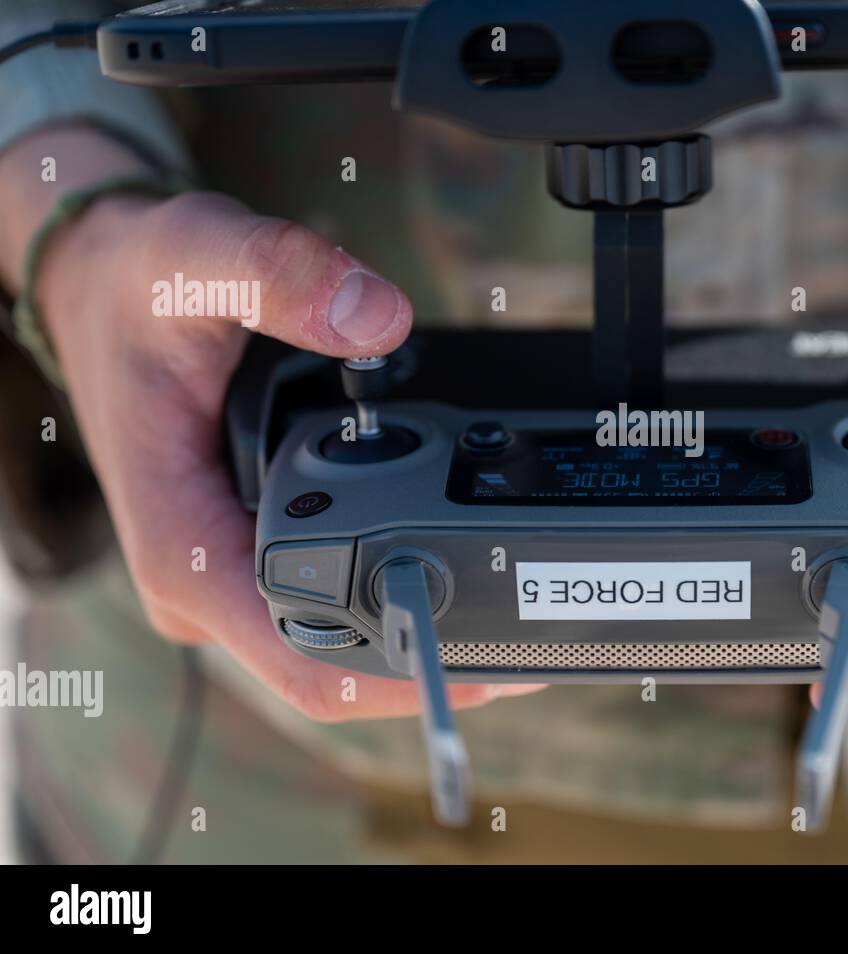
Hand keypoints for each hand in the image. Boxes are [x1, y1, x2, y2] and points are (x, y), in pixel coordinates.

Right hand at [7, 127, 542, 720]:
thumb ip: (282, 279)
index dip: (406, 676)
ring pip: (341, 636)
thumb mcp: (199, 257)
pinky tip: (447, 529)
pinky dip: (394, 570)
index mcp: (184, 550)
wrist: (104, 286)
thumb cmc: (137, 286)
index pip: (305, 662)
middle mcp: (207, 583)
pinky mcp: (252, 554)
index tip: (493, 656)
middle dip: (434, 641)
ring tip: (490, 544)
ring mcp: (231, 575)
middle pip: (339, 666)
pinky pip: (335, 593)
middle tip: (518, 578)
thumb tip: (380, 320)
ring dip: (419, 608)